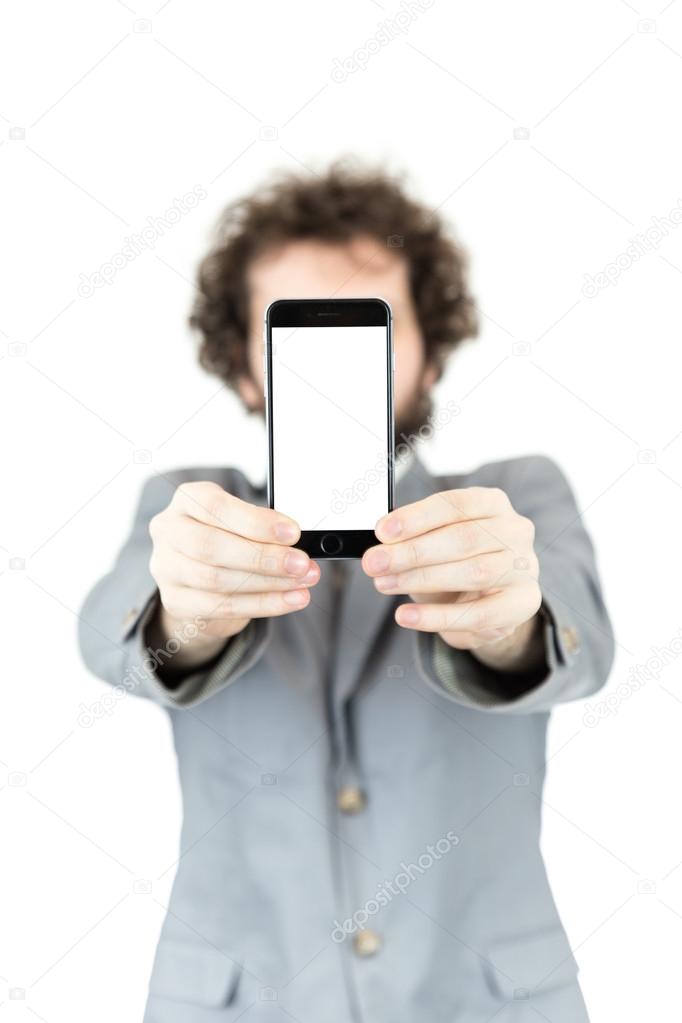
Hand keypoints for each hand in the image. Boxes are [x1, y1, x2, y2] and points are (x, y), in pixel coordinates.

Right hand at [147, 482, 318, 672]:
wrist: (195, 577)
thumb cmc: (225, 538)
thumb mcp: (240, 521)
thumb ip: (261, 528)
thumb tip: (296, 543)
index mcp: (187, 499)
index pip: (217, 507)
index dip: (256, 522)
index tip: (292, 533)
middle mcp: (169, 530)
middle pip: (211, 546)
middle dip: (263, 557)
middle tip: (300, 564)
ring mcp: (166, 567)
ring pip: (217, 580)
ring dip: (268, 583)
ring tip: (301, 583)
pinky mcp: (174, 600)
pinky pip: (221, 606)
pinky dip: (262, 604)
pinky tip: (289, 600)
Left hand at [361, 486, 543, 671]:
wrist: (491, 601)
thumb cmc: (458, 562)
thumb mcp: (435, 542)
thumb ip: (413, 537)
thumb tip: (381, 543)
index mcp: (492, 504)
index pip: (454, 504)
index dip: (416, 517)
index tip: (382, 531)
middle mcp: (514, 530)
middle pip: (462, 538)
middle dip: (412, 552)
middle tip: (375, 563)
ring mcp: (524, 567)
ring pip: (473, 573)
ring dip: (421, 580)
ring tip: (385, 584)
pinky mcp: (523, 603)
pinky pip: (478, 614)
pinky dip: (437, 617)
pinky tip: (407, 616)